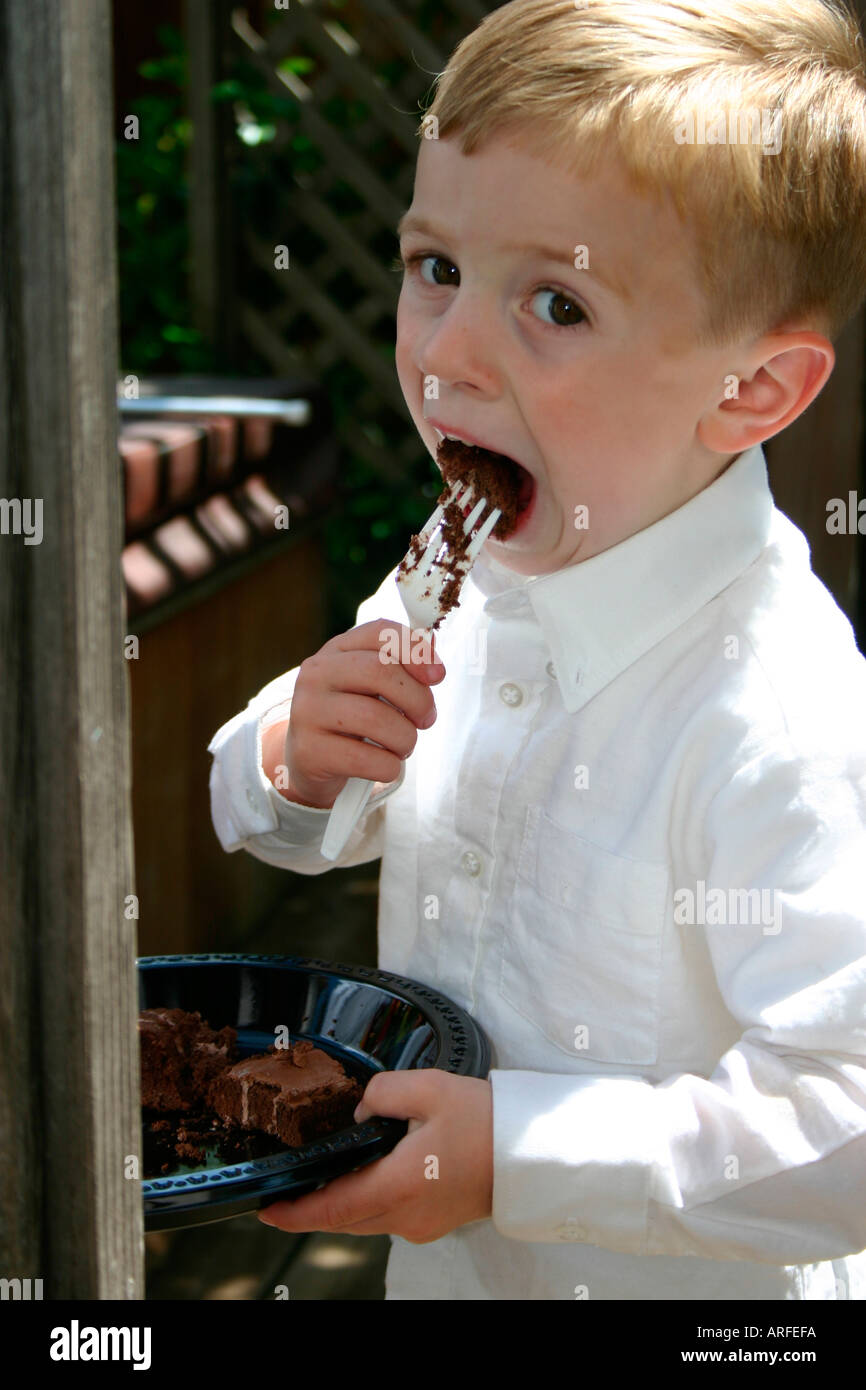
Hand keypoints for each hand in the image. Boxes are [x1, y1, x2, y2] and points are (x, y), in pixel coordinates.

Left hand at [257, 1069, 493, 1243]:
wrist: (530, 1154)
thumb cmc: (485, 1122)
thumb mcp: (429, 1088)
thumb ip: (382, 1093)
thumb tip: (361, 1112)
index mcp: (398, 1185)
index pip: (332, 1208)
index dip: (295, 1213)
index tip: (267, 1211)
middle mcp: (405, 1216)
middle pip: (344, 1220)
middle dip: (312, 1210)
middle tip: (285, 1195)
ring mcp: (422, 1225)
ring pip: (366, 1221)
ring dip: (341, 1206)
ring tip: (322, 1181)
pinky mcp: (435, 1222)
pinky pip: (389, 1218)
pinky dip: (369, 1203)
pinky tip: (366, 1178)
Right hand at [283, 619, 445, 808]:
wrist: (309, 760)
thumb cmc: (351, 718)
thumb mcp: (371, 686)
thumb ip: (401, 669)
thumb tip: (433, 662)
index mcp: (336, 650)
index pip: (380, 633)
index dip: (416, 651)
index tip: (437, 677)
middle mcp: (316, 674)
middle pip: (380, 672)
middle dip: (417, 699)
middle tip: (426, 720)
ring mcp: (308, 711)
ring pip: (375, 718)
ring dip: (405, 738)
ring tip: (404, 746)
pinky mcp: (309, 751)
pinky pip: (365, 759)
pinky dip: (389, 766)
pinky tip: (386, 765)